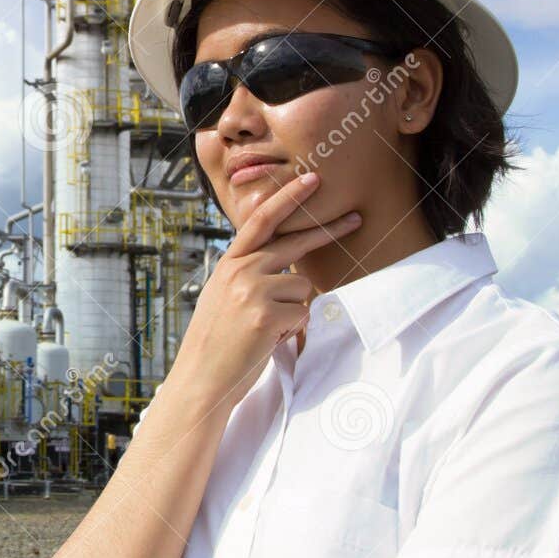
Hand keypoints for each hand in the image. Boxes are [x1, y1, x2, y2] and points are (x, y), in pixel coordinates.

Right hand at [164, 172, 358, 415]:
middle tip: (356, 217)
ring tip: (266, 328)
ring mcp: (253, 292)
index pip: (261, 220)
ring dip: (294, 309)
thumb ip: (248, 273)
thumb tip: (287, 262)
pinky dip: (293, 329)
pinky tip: (267, 340)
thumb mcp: (222, 296)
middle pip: (295, 242)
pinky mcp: (267, 316)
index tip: (312, 179)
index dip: (288, 197)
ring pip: (303, 286)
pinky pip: (303, 312)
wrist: (202, 377)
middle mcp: (240, 271)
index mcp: (229, 264)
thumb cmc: (216, 341)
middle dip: (329, 229)